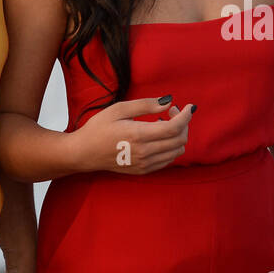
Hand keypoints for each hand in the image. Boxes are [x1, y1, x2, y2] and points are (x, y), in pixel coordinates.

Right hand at [72, 97, 194, 175]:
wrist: (84, 153)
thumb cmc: (99, 128)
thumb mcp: (119, 109)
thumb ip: (145, 105)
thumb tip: (168, 102)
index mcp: (138, 135)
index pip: (174, 128)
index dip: (186, 116)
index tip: (189, 106)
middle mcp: (144, 152)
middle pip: (179, 140)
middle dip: (183, 123)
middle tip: (171, 111)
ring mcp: (145, 164)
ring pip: (177, 151)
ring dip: (177, 135)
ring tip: (164, 123)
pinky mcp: (144, 170)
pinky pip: (168, 160)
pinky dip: (171, 147)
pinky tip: (159, 137)